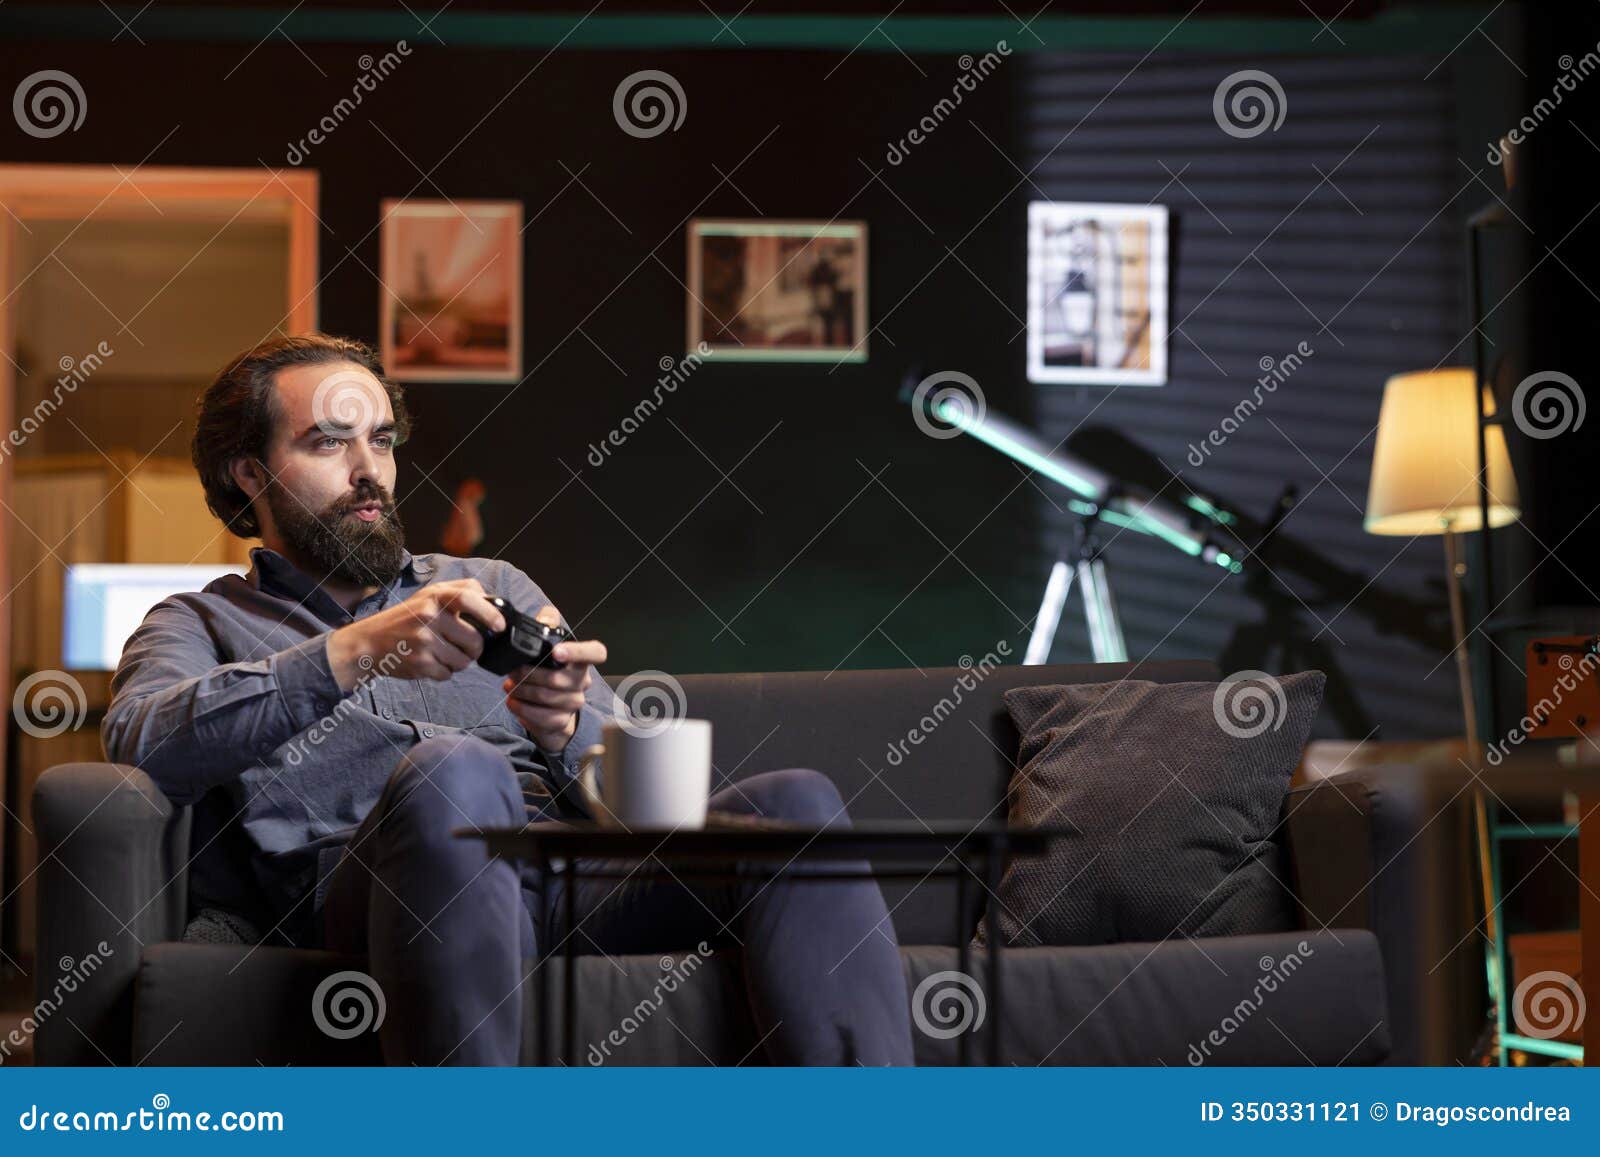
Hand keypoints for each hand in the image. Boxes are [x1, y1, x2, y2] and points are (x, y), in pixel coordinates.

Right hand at [326, 578, 504, 689]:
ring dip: (460, 662)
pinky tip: (431, 662)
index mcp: (435, 596)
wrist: (368, 643)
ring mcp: (424, 641)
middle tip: (468, 648)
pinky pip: (448, 674)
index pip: (469, 598)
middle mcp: (429, 616)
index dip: (489, 613)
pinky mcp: (419, 663)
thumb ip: (460, 594)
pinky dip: (444, 672)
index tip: (499, 626)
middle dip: (476, 649)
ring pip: (464, 661)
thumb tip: (494, 604)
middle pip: (474, 640)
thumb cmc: (406, 619)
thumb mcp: (429, 596)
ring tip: (445, 654)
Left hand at [504, 604, 606, 753]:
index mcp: (582, 660)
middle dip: (530, 674)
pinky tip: (513, 702)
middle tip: (512, 671)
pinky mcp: (562, 720)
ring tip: (510, 685)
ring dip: (522, 691)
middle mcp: (582, 681)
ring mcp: (574, 703)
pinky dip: (522, 708)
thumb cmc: (547, 671)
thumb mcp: (547, 645)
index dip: (578, 652)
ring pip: (547, 698)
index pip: (596, 653)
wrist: (548, 708)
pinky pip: (541, 717)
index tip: (556, 652)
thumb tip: (547, 615)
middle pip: (558, 679)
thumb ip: (547, 624)